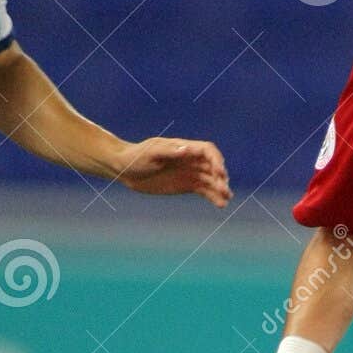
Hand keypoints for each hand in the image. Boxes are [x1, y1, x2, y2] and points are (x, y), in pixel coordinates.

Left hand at [113, 137, 230, 207]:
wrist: (125, 169)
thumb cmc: (136, 157)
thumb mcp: (150, 153)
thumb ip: (168, 151)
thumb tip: (187, 150)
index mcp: (184, 148)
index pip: (207, 151)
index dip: (216, 160)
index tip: (219, 172)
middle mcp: (191, 159)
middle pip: (212, 167)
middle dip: (220, 177)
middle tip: (224, 190)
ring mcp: (190, 173)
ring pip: (211, 180)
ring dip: (220, 189)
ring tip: (226, 199)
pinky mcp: (187, 185)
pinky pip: (204, 191)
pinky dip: (213, 197)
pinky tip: (220, 205)